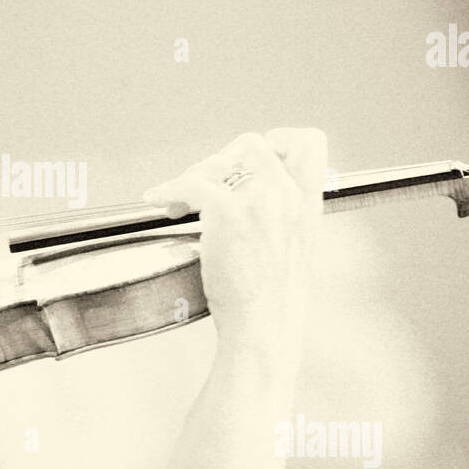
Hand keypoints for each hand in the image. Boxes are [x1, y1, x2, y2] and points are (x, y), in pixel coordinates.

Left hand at [143, 128, 326, 359]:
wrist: (265, 329)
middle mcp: (288, 195)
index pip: (310, 141)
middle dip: (222, 159)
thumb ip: (283, 215)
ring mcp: (260, 201)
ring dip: (194, 175)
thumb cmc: (272, 301)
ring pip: (219, 160)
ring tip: (180, 200)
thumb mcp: (295, 248)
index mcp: (310, 202)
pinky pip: (190, 184)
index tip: (249, 159)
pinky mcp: (228, 212)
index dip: (278, 139)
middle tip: (204, 183)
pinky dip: (168, 189)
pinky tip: (158, 201)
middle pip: (253, 143)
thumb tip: (251, 194)